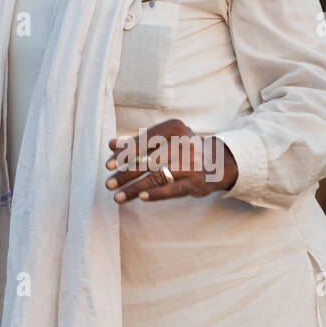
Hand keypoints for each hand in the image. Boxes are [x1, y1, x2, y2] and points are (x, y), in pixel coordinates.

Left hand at [104, 119, 237, 202]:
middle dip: (126, 173)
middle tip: (109, 183)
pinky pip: (173, 189)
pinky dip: (157, 194)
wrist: (217, 161)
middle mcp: (185, 143)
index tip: (108, 165)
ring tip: (117, 196)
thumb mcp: (164, 139)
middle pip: (148, 161)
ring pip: (157, 177)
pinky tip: (141, 198)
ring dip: (135, 188)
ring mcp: (192, 163)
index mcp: (175, 128)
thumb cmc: (181, 148)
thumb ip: (138, 141)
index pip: (145, 141)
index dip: (125, 153)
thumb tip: (111, 144)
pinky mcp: (197, 182)